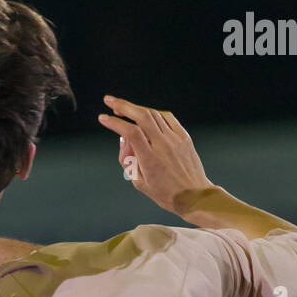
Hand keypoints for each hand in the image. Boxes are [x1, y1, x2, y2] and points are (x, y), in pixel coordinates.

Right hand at [98, 96, 212, 215]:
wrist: (194, 195)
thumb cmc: (165, 193)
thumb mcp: (139, 183)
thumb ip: (128, 160)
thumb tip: (122, 138)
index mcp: (150, 160)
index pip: (130, 133)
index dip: (115, 123)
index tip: (102, 118)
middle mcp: (163, 146)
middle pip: (142, 116)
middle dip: (123, 106)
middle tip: (109, 101)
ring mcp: (175, 139)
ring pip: (153, 114)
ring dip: (136, 108)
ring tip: (124, 108)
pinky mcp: (183, 136)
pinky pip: (166, 117)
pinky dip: (153, 112)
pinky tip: (145, 114)